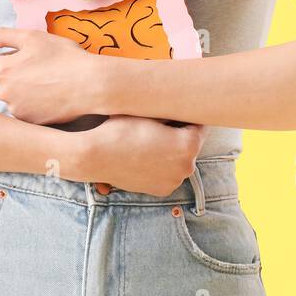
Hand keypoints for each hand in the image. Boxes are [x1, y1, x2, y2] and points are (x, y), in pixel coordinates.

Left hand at [0, 27, 101, 125]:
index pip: (1, 61)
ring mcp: (17, 111)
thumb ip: (1, 36)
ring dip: (28, 91)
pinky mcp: (31, 123)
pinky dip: (36, 105)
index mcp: (1, 71)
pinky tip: (52, 97)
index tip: (37, 58)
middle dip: (21, 75)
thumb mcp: (32, 36)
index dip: (20, 57)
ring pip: (17, 96)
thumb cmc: (63, 57)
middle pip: (7, 80)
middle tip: (45, 71)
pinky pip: (28, 110)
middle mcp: (3, 94)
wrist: (90, 84)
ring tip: (51, 84)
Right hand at [73, 115, 208, 196]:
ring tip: (151, 139)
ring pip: (179, 159)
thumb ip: (172, 110)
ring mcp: (174, 181)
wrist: (95, 155)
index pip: (199, 125)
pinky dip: (162, 165)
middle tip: (161, 124)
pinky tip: (146, 154)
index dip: (187, 116)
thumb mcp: (150, 112)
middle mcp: (187, 167)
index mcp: (189, 145)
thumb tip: (184, 104)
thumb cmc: (120, 128)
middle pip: (190, 144)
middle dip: (180, 133)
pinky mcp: (161, 190)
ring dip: (171, 150)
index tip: (179, 110)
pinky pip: (168, 173)